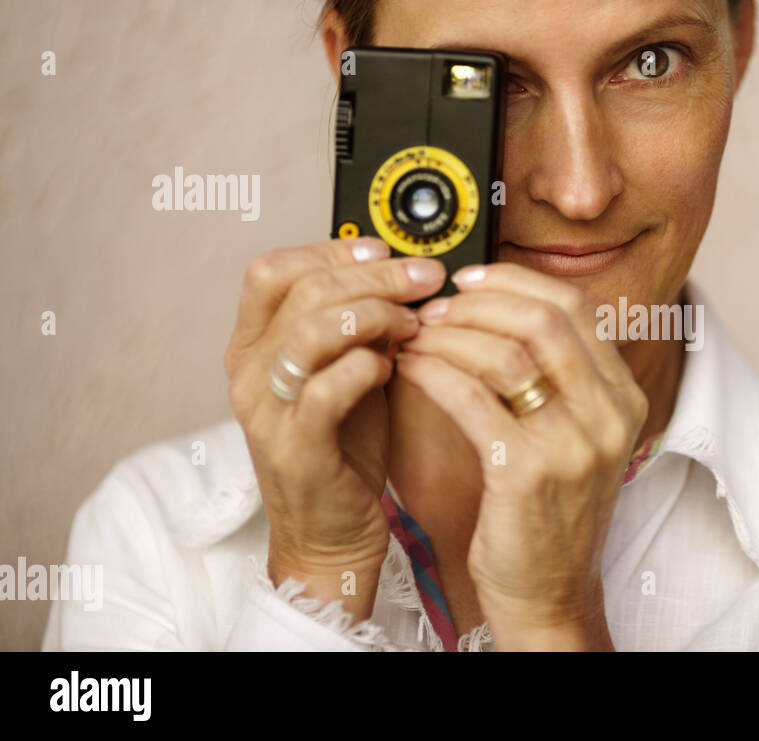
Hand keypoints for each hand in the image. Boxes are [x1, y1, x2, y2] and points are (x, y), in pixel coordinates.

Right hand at [223, 238, 444, 619]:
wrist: (330, 532)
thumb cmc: (344, 449)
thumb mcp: (351, 372)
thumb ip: (365, 327)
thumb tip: (404, 277)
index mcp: (255, 345)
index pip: (273, 270)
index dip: (331, 250)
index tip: (387, 250)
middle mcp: (248, 372)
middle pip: (301, 291)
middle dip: (373, 276)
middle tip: (424, 279)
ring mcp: (266, 411)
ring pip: (309, 332)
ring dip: (373, 315)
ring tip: (413, 324)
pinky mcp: (294, 448)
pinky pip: (324, 390)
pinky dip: (364, 367)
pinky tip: (391, 367)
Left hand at [395, 263, 647, 649]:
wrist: (549, 593)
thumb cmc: (548, 514)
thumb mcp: (575, 439)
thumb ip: (559, 380)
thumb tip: (504, 311)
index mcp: (622, 397)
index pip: (574, 307)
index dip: (515, 282)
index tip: (469, 281)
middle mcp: (609, 413)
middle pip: (543, 318)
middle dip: (477, 303)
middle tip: (433, 308)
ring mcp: (574, 443)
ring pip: (506, 352)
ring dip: (448, 336)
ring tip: (415, 338)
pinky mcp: (529, 471)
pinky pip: (472, 398)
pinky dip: (433, 373)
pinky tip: (410, 370)